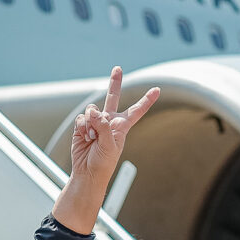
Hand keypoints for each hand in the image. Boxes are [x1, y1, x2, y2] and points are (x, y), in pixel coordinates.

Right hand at [67, 66, 158, 193]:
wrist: (87, 172)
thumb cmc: (103, 163)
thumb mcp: (109, 146)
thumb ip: (103, 127)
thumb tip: (93, 111)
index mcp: (122, 127)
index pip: (137, 111)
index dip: (146, 100)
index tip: (157, 90)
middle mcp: (110, 122)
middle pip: (112, 97)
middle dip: (114, 82)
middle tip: (118, 68)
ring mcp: (96, 122)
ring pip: (92, 110)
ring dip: (91, 124)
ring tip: (93, 138)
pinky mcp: (83, 125)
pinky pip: (82, 118)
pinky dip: (83, 127)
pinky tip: (85, 137)